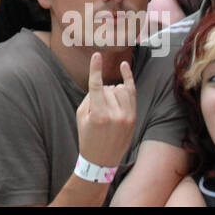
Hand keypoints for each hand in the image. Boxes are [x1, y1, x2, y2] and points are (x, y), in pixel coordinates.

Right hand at [75, 52, 135, 168]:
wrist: (101, 160)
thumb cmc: (87, 136)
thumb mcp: (81, 116)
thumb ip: (90, 97)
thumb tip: (102, 84)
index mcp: (99, 115)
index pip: (97, 85)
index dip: (96, 69)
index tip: (96, 55)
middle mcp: (115, 114)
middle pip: (107, 88)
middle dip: (100, 93)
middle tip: (97, 111)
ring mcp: (127, 116)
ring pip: (119, 88)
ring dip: (111, 91)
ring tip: (107, 105)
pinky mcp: (133, 117)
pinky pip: (132, 92)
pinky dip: (128, 78)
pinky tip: (124, 67)